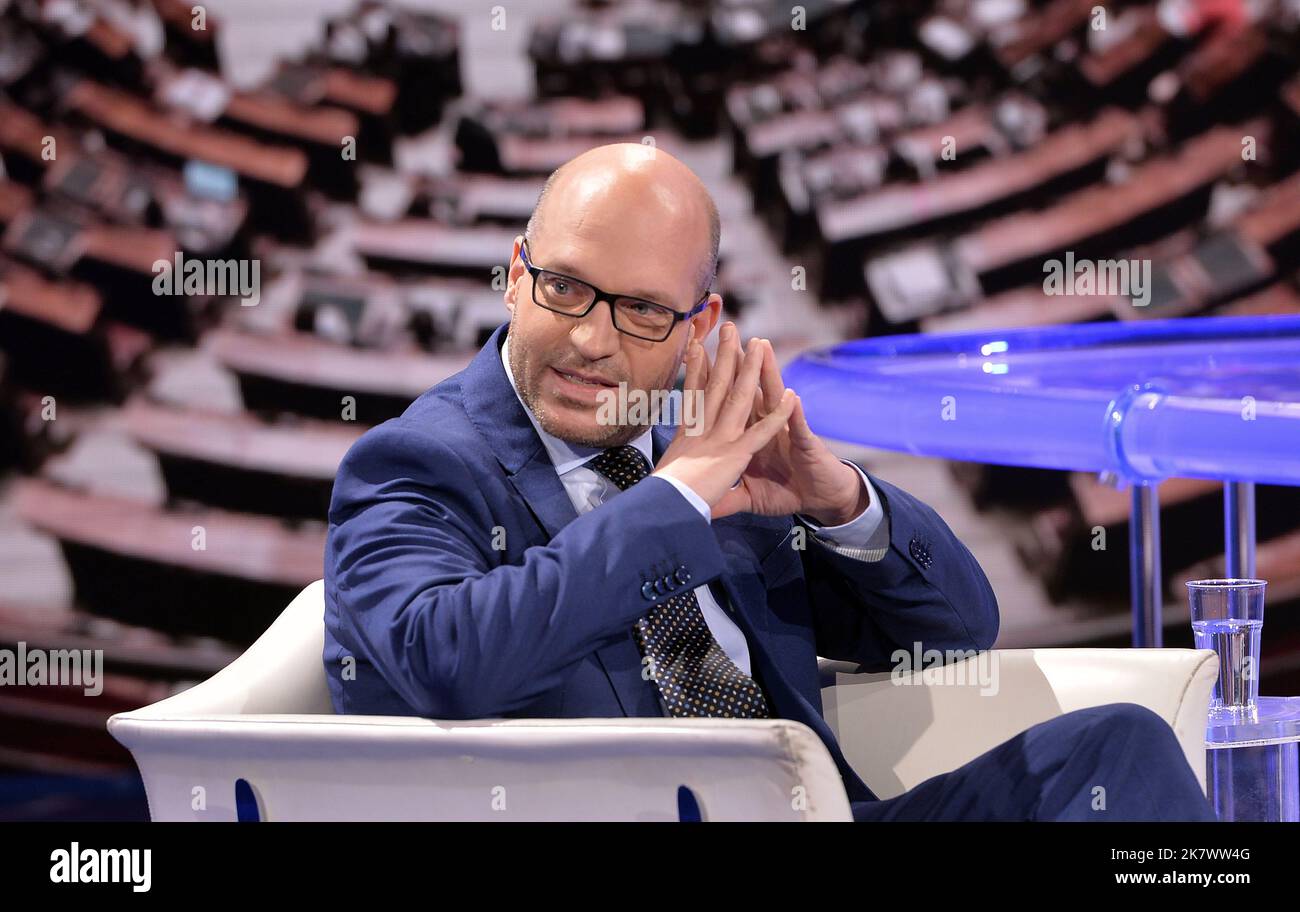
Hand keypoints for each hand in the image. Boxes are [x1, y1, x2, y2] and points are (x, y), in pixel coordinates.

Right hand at [651, 322, 795, 518]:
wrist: (664, 508)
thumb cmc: (661, 498)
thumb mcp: (667, 480)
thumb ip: (674, 472)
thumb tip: (664, 473)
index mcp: (687, 434)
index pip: (693, 394)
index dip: (696, 368)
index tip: (697, 345)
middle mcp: (702, 429)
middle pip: (715, 384)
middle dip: (723, 354)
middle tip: (729, 327)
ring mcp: (720, 438)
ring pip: (739, 396)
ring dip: (750, 368)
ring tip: (759, 342)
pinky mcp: (736, 454)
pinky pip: (762, 430)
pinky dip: (778, 414)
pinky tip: (791, 395)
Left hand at [715, 337, 867, 523]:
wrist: (820, 499)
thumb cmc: (786, 491)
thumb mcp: (748, 495)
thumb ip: (726, 494)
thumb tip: (702, 501)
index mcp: (748, 435)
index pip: (728, 402)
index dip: (713, 381)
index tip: (695, 355)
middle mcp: (766, 426)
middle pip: (748, 389)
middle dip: (737, 362)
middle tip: (726, 333)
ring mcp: (787, 432)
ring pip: (775, 398)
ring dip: (769, 373)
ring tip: (762, 348)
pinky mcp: (806, 445)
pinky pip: (799, 428)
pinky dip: (794, 414)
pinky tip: (792, 397)